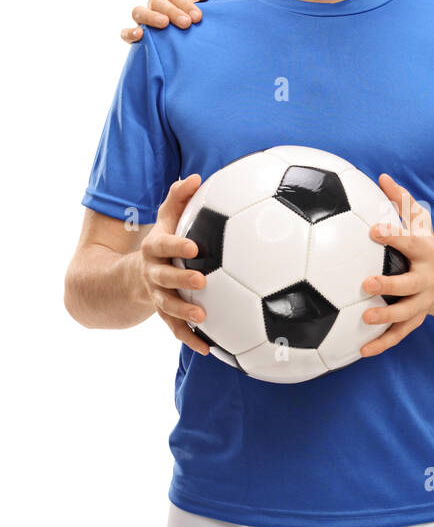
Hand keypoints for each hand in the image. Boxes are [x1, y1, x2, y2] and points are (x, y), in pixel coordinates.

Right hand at [121, 0, 217, 42]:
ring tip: (164, 24)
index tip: (198, 17)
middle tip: (187, 23)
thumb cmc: (201, 22)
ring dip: (150, 17)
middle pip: (157, 2)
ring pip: (138, 12)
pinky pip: (125, 33)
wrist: (197, 46)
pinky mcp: (137, 38)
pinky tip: (139, 35)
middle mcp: (155, 7)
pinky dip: (129, 33)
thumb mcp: (211, 5)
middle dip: (172, 11)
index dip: (184, 2)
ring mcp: (144, 21)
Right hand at [137, 175, 210, 354]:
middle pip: (163, 277)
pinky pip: (176, 329)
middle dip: (180, 279)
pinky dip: (191, 339)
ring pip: (167, 307)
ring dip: (184, 313)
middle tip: (201, 281)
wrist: (131, 277)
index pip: (163, 245)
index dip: (177, 246)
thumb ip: (178, 199)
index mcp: (155, 249)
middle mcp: (153, 273)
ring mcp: (157, 296)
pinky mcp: (165, 315)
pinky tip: (210, 349)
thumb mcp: (165, 219)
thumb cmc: (161, 243)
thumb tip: (196, 177)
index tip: (195, 246)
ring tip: (203, 319)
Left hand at [359, 173, 433, 357]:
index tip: (373, 229)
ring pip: (405, 314)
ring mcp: (421, 303)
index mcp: (424, 253)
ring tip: (364, 318)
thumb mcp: (419, 224)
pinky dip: (381, 344)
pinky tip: (360, 350)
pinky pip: (398, 336)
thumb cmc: (422, 248)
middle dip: (390, 285)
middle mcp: (425, 280)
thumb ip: (402, 202)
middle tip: (367, 283)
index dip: (393, 235)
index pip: (409, 242)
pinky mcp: (414, 321)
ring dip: (386, 318)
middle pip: (409, 285)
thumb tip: (382, 177)